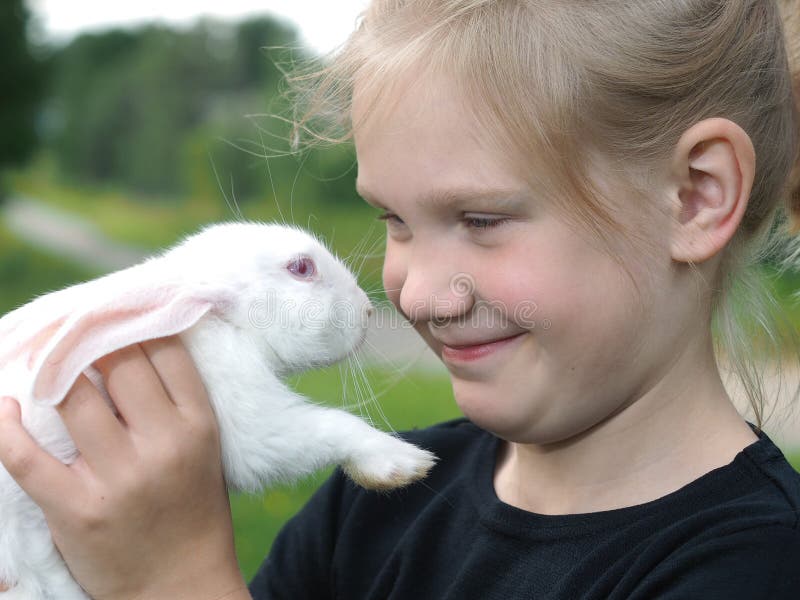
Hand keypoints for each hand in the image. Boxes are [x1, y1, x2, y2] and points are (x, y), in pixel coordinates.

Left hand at [0, 336, 249, 599]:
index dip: (134, 320)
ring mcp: (119, 478)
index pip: (164, 349)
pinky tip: (5, 407)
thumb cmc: (193, 509)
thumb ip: (176, 402)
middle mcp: (163, 445)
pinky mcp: (77, 510)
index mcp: (199, 425)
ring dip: (52, 377)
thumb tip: (130, 346)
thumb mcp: (204, 450)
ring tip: (45, 368)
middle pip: (117, 364)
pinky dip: (6, 427)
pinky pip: (27, 456)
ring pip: (71, 399)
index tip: (114, 310)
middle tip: (72, 332)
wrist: (179, 586)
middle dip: (90, 341)